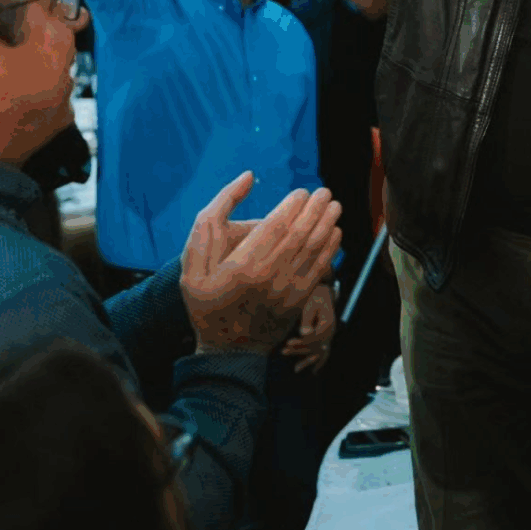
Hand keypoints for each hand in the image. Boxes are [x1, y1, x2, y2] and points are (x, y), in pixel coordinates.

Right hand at [181, 171, 341, 354]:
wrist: (224, 351)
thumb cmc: (206, 300)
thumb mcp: (195, 261)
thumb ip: (215, 215)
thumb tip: (247, 177)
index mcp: (243, 265)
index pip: (277, 225)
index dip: (294, 204)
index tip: (302, 192)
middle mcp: (269, 277)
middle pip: (300, 233)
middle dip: (316, 209)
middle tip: (324, 192)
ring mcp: (287, 291)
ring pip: (314, 249)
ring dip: (328, 224)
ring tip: (334, 205)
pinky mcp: (299, 302)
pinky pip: (320, 269)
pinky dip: (330, 248)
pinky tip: (335, 232)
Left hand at [281, 282, 336, 373]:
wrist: (324, 292)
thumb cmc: (315, 297)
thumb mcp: (310, 305)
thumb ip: (307, 320)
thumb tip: (304, 334)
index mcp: (328, 323)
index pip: (314, 337)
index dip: (301, 342)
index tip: (288, 343)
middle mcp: (331, 331)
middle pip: (316, 346)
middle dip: (300, 349)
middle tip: (284, 351)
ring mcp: (330, 336)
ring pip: (320, 352)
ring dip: (307, 360)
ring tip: (296, 369)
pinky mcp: (326, 337)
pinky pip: (324, 353)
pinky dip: (320, 362)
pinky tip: (314, 371)